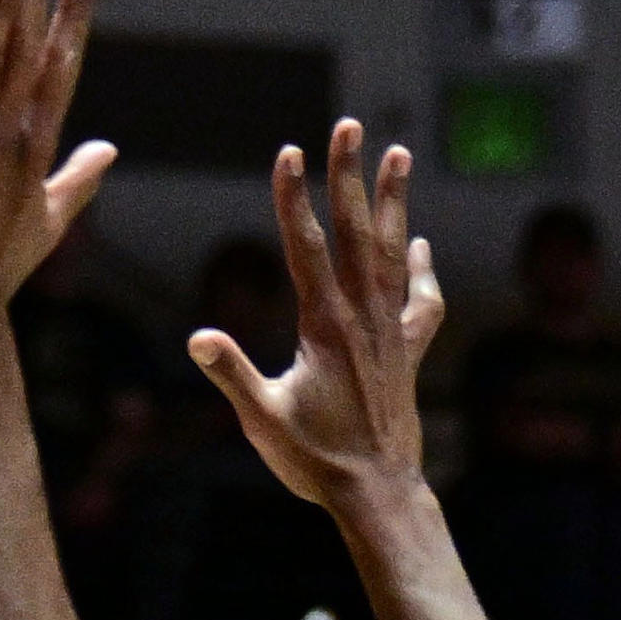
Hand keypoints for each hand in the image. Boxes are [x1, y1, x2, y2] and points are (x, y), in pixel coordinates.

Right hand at [193, 120, 445, 510]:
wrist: (378, 494)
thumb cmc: (316, 461)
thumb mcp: (263, 419)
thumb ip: (231, 373)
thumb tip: (197, 337)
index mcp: (324, 326)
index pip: (305, 247)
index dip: (294, 198)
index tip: (289, 153)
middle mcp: (362, 319)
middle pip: (356, 232)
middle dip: (349, 176)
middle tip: (350, 125)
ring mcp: (390, 333)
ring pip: (393, 253)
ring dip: (394, 202)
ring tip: (399, 154)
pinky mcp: (408, 355)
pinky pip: (420, 303)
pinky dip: (423, 272)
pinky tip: (420, 246)